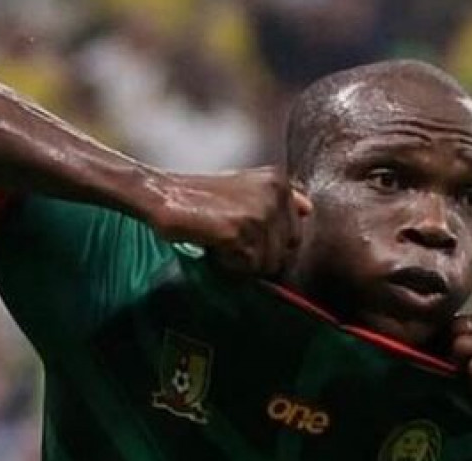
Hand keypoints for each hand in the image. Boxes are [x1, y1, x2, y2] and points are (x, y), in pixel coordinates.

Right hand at [147, 168, 309, 276]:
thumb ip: (279, 200)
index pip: (295, 236)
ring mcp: (260, 212)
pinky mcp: (241, 230)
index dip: (268, 243)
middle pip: (284, 253)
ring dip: (241, 261)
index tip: (242, 232)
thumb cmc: (202, 197)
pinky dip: (229, 264)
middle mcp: (275, 194)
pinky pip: (247, 267)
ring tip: (220, 240)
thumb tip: (308, 209)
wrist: (163, 195)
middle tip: (229, 238)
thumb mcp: (247, 188)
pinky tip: (214, 244)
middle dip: (258, 255)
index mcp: (279, 182)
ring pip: (266, 264)